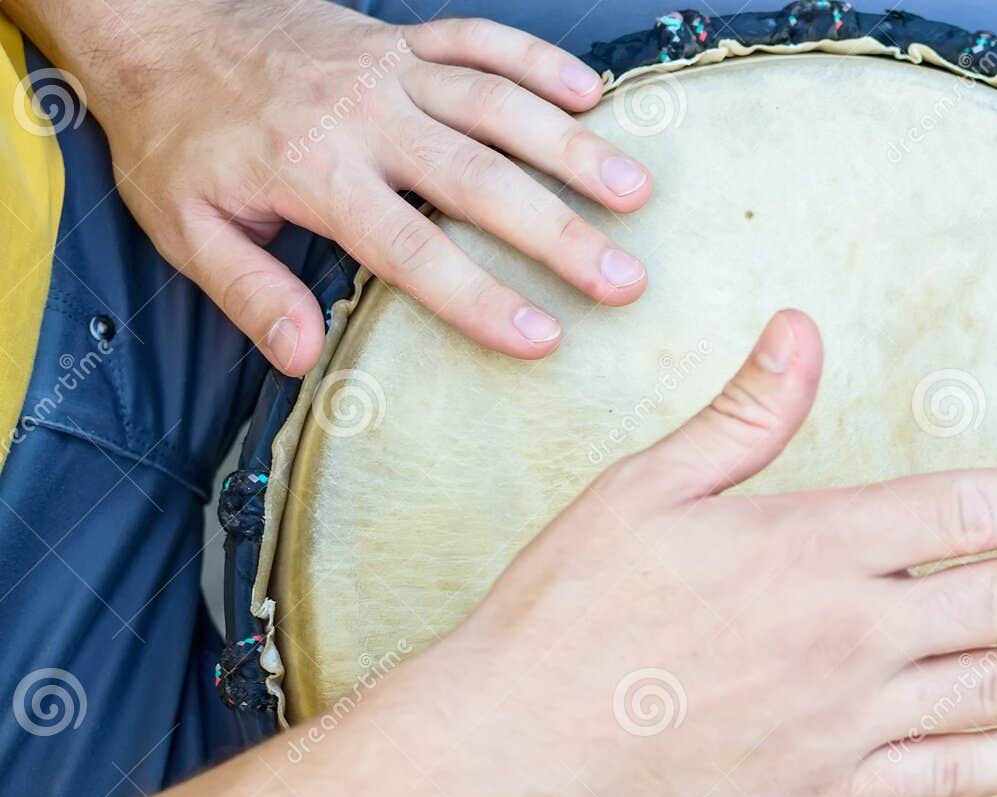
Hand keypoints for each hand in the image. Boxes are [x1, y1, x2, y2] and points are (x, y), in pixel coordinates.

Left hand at [52, 0, 650, 373]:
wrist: (157, 24)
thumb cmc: (179, 136)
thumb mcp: (186, 228)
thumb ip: (250, 293)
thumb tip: (303, 360)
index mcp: (312, 172)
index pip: (411, 247)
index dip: (479, 297)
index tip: (542, 338)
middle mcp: (362, 115)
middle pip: (478, 178)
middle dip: (558, 233)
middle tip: (624, 279)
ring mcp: (388, 68)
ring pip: (496, 104)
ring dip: (571, 148)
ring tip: (636, 192)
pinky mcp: (400, 37)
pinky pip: (481, 39)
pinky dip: (539, 62)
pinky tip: (592, 96)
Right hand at [406, 311, 996, 796]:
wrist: (507, 745)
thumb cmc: (569, 607)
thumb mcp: (646, 488)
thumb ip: (746, 415)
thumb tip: (804, 328)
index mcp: (808, 541)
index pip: (970, 512)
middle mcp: (845, 630)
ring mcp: (841, 721)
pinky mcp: (822, 795)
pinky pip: (949, 776)